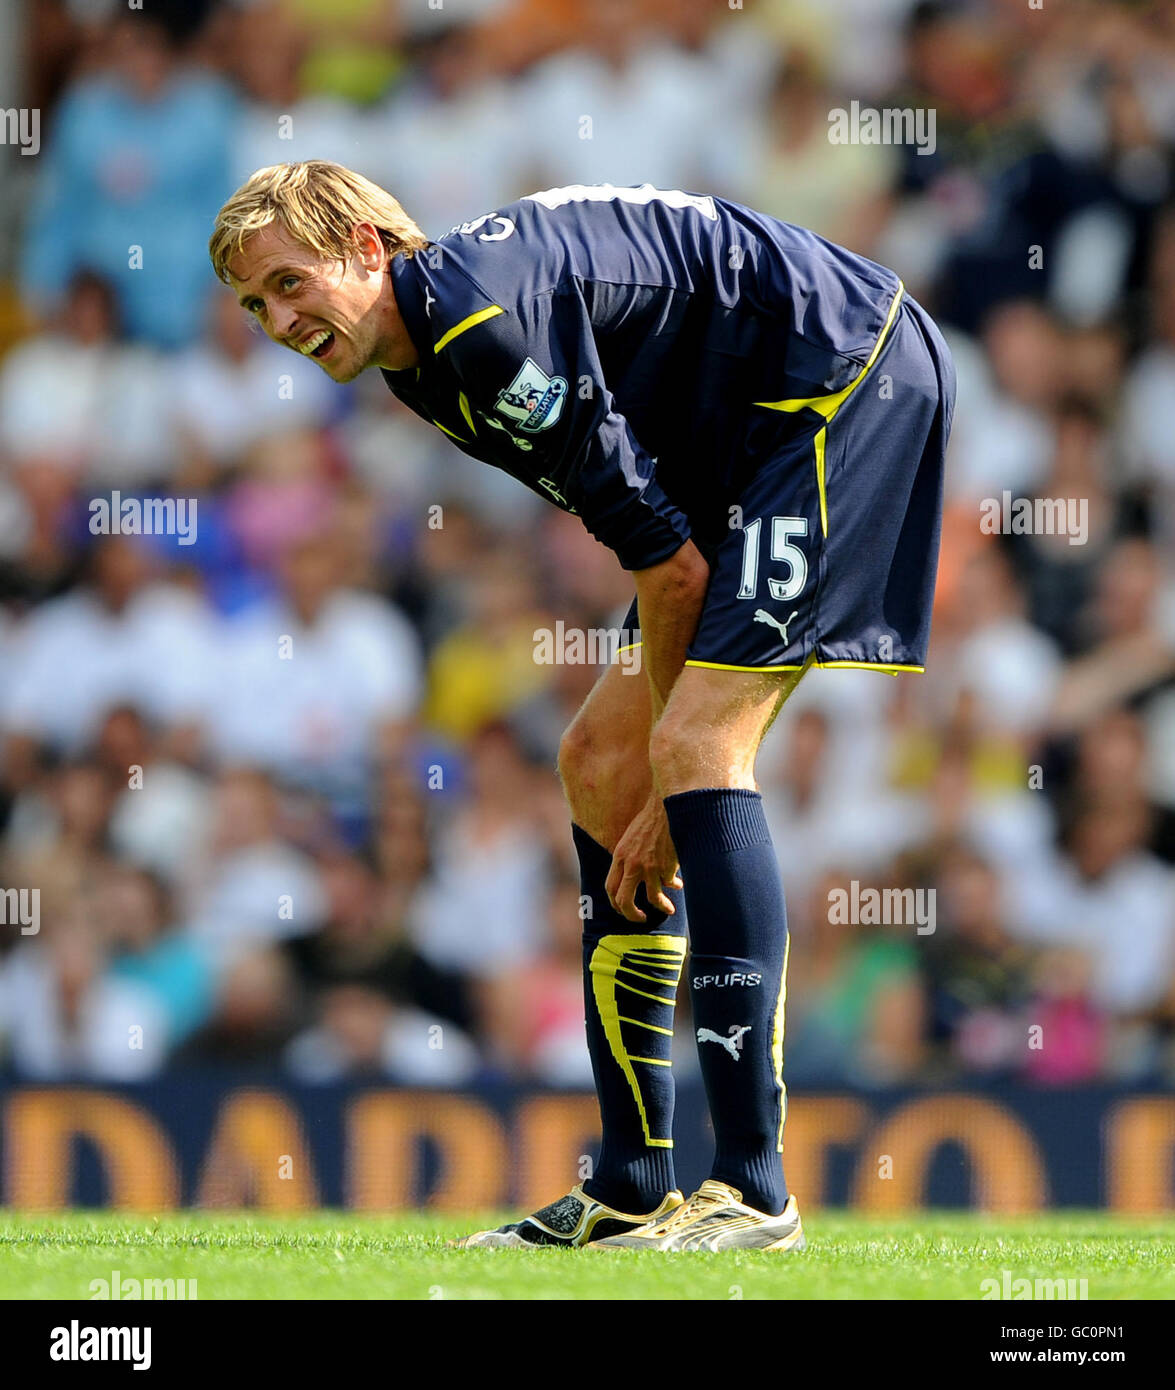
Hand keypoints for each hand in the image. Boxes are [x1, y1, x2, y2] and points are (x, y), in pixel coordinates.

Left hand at [606, 792, 682, 922]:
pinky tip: (681, 884)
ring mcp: (649, 866)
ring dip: (662, 907)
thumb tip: (635, 878)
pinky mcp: (667, 866)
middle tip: (640, 919)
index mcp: (620, 856)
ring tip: (669, 909)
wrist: (666, 805)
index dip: (616, 903)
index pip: (610, 888)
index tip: (624, 908)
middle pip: (624, 901)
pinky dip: (675, 886)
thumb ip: (630, 858)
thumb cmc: (650, 819)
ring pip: (653, 899)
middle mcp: (631, 864)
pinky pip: (670, 883)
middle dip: (631, 915)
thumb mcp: (631, 838)